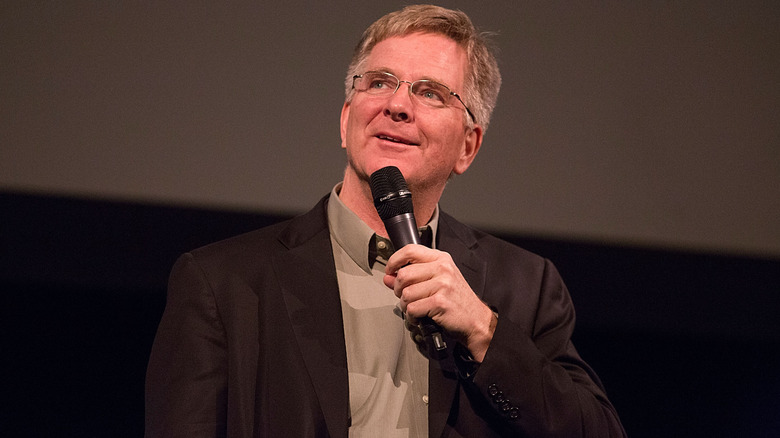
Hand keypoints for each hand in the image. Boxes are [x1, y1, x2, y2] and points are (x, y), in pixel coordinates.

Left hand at [384, 244, 495, 361]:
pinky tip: (419, 316)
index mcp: (441, 259)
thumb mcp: (437, 281)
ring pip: (406, 293)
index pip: (410, 250)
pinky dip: (412, 316)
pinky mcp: (440, 302)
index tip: (390, 270)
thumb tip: (388, 277)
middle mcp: (442, 269)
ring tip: (415, 307)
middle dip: (398, 289)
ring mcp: (442, 285)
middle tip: (404, 296)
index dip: (394, 260)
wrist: (476, 319)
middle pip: (404, 274)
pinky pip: (412, 308)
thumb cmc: (457, 299)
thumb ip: (412, 277)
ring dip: (405, 305)